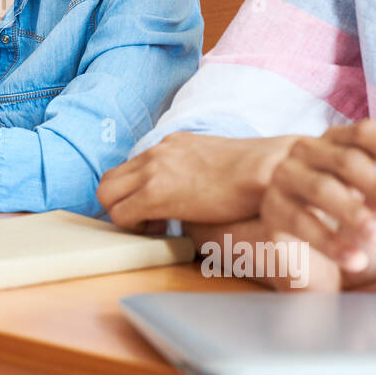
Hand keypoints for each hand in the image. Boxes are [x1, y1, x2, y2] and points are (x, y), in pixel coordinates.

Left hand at [98, 133, 298, 230]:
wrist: (268, 169)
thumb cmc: (255, 171)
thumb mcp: (218, 159)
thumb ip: (197, 168)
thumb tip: (197, 187)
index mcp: (172, 144)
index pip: (132, 167)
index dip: (136, 192)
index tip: (156, 208)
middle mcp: (156, 153)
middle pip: (109, 180)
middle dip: (119, 204)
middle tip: (147, 221)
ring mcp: (152, 171)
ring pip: (107, 195)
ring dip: (122, 215)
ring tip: (153, 227)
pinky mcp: (155, 192)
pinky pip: (121, 214)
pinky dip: (132, 227)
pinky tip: (159, 230)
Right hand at [260, 120, 375, 287]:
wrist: (305, 247)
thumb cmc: (352, 213)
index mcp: (339, 140)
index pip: (367, 133)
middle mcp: (308, 152)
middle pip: (347, 162)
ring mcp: (286, 179)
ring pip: (322, 189)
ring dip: (355, 213)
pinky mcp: (273, 211)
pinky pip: (300, 222)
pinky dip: (330, 241)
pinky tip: (354, 259)